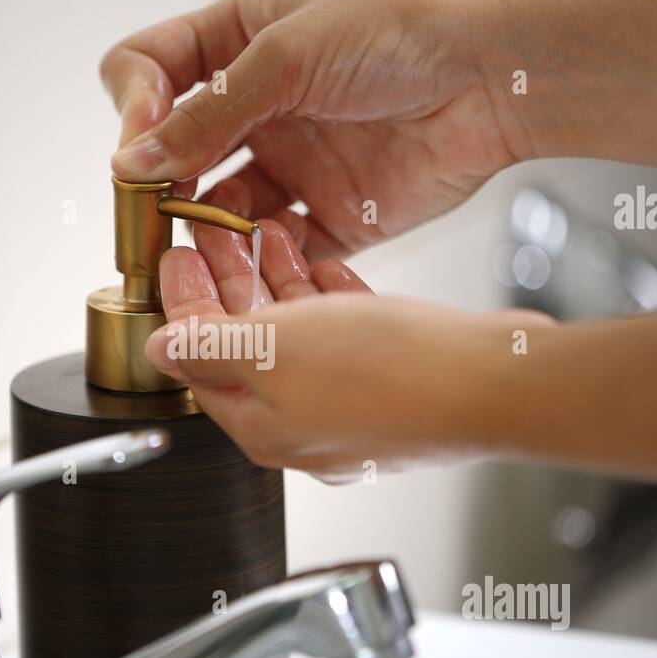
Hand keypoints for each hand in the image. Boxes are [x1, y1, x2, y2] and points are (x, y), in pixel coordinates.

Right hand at [101, 0, 514, 261]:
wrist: (492, 77)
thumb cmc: (399, 34)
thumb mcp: (286, 57)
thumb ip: (206, 114)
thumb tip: (133, 162)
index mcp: (238, 43)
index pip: (148, 70)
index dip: (131, 106)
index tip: (138, 144)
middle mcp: (257, 106)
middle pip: (175, 150)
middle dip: (159, 180)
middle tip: (155, 207)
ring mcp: (291, 162)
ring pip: (218, 209)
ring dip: (205, 225)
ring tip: (214, 232)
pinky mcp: (328, 214)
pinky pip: (276, 249)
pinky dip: (262, 257)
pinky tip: (267, 249)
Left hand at [142, 187, 552, 480]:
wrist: (495, 385)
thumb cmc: (391, 375)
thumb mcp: (274, 348)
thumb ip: (210, 347)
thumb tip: (161, 349)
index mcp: (263, 426)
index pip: (200, 359)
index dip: (183, 301)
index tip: (176, 254)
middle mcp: (304, 424)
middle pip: (245, 344)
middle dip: (227, 281)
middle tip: (213, 230)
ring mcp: (352, 407)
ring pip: (296, 335)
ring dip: (275, 280)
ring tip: (265, 230)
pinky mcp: (394, 384)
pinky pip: (344, 336)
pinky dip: (325, 297)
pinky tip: (321, 263)